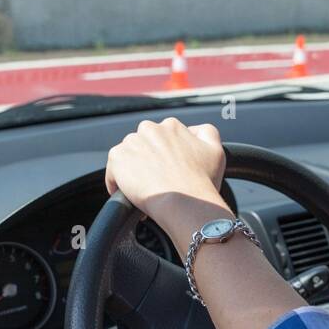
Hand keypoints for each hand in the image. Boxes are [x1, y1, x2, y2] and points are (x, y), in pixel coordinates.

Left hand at [104, 118, 228, 234]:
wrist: (185, 202)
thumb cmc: (202, 181)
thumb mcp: (216, 150)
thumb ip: (207, 132)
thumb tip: (194, 130)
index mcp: (171, 126)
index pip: (161, 138)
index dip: (164, 157)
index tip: (168, 171)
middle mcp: (150, 129)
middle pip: (143, 145)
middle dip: (147, 161)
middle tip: (157, 183)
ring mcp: (132, 142)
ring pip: (128, 156)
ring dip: (133, 171)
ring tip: (144, 191)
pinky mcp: (117, 158)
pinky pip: (113, 170)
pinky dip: (117, 183)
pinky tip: (129, 195)